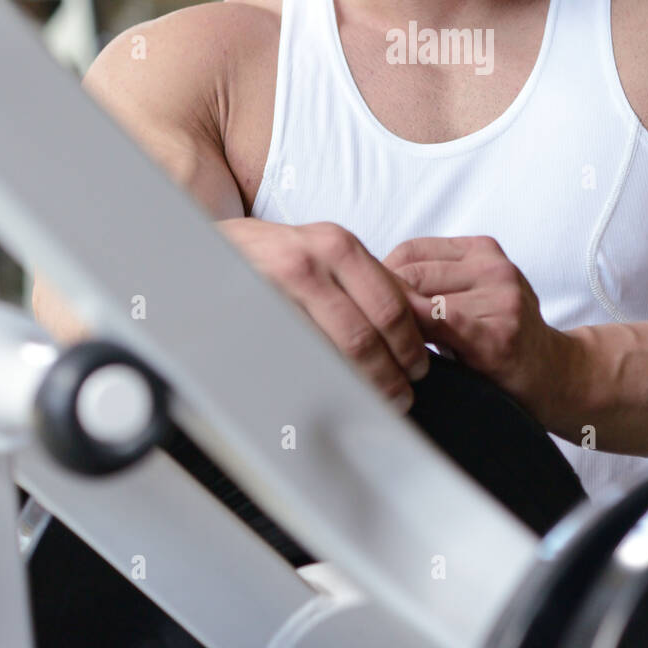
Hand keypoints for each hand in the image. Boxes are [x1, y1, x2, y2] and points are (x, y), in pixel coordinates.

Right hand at [217, 218, 430, 411]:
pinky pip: (297, 361)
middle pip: (363, 337)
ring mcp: (276, 293)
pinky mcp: (254, 318)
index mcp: (338, 247)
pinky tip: (331, 393)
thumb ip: (378, 281)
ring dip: (360, 385)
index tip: (418, 368)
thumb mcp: (333, 251)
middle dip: (389, 375)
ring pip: (330, 354)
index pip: (390, 307)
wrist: (222, 247)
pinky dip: (320, 383)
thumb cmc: (284, 254)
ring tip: (373, 400)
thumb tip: (425, 315)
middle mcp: (309, 265)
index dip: (409, 346)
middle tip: (400, 395)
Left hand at [382, 234, 568, 429]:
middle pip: (411, 274)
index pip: (411, 251)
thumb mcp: (475, 293)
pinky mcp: (498, 335)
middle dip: (384, 304)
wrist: (556, 375)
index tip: (370, 306)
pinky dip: (414, 339)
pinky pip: (440, 326)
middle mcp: (494, 268)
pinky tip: (405, 356)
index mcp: (483, 250)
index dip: (382, 278)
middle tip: (368, 331)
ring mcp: (500, 299)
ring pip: (420, 302)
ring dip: (396, 327)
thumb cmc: (503, 337)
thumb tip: (367, 284)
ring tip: (384, 348)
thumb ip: (435, 281)